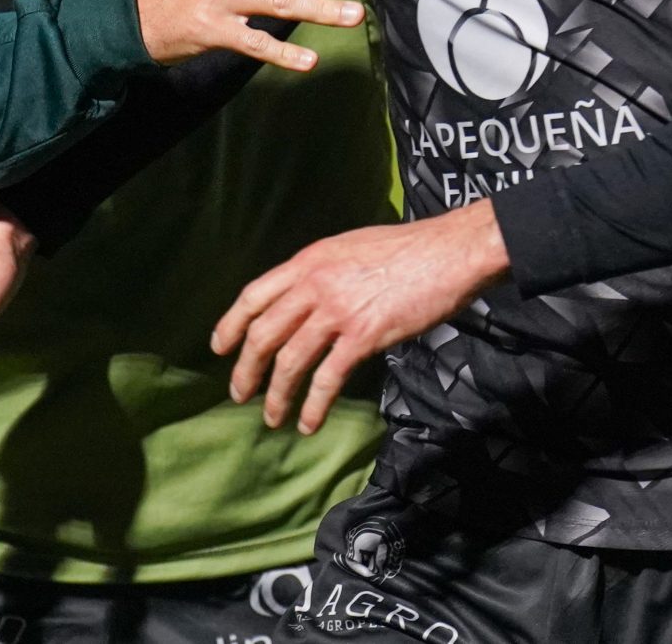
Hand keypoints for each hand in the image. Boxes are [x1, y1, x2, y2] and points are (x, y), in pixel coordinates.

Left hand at [211, 200, 509, 435]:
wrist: (450, 252)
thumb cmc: (409, 249)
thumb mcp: (351, 248)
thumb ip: (323, 271)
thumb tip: (307, 299)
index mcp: (310, 260)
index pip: (254, 295)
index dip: (231, 324)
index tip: (221, 348)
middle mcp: (315, 284)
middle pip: (264, 333)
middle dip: (246, 369)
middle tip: (240, 394)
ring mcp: (338, 311)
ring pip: (290, 361)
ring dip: (276, 396)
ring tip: (272, 419)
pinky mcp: (364, 336)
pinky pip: (327, 379)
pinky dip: (313, 406)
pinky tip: (308, 423)